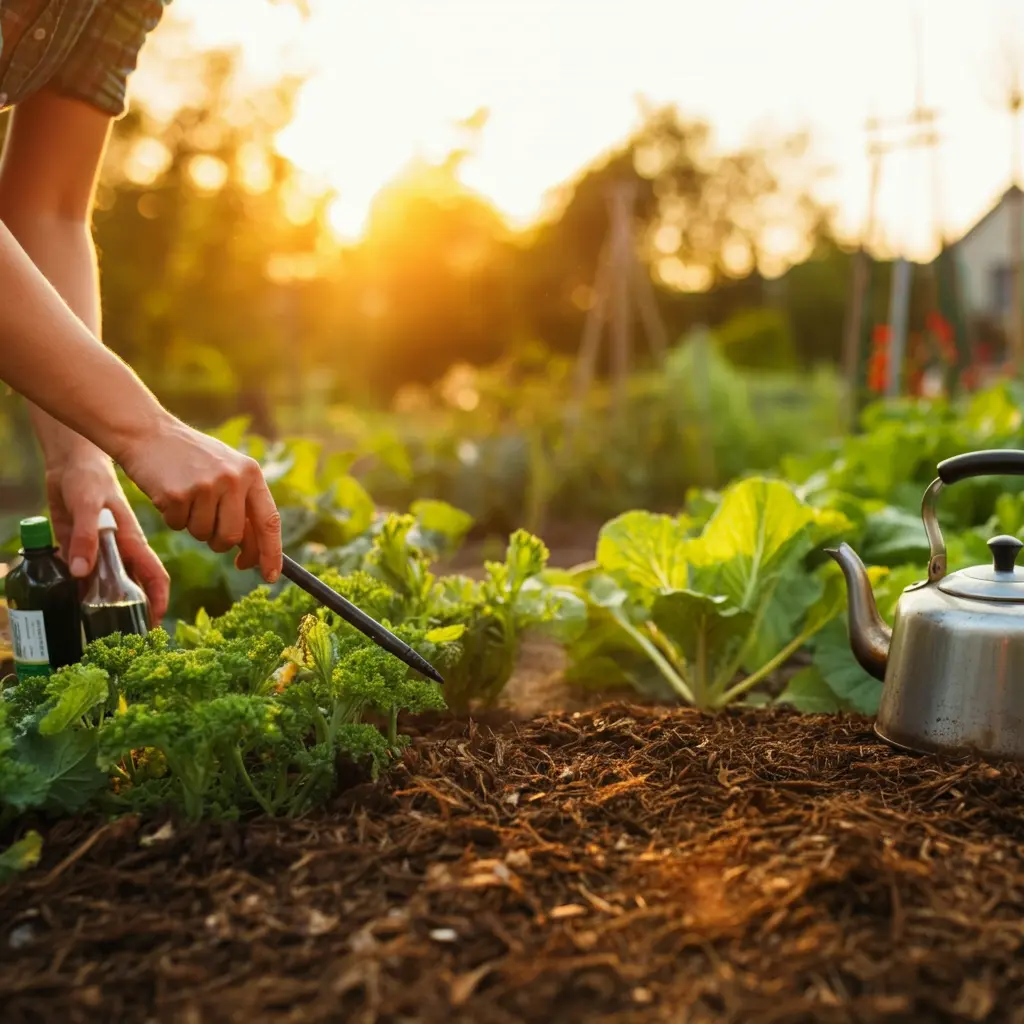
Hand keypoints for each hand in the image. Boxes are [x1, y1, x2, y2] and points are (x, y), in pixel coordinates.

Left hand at [45, 451, 170, 621]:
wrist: (69, 463)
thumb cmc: (89, 478)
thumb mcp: (88, 504)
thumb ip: (85, 536)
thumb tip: (79, 573)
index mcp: (132, 542)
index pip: (155, 576)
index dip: (160, 600)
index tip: (157, 625)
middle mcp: (120, 552)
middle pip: (133, 589)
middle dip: (133, 614)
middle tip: (123, 641)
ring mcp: (99, 554)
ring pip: (106, 587)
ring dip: (101, 608)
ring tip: (95, 632)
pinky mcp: (79, 551)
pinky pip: (80, 578)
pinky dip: (76, 593)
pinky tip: (67, 607)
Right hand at [117, 417, 281, 582]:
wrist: (148, 433)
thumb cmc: (191, 458)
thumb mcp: (227, 470)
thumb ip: (243, 504)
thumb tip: (256, 552)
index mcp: (250, 473)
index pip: (269, 521)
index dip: (271, 553)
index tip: (270, 576)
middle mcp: (232, 479)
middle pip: (232, 537)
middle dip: (221, 544)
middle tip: (211, 535)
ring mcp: (205, 486)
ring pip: (204, 535)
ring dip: (194, 526)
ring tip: (187, 499)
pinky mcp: (177, 494)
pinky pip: (178, 526)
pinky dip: (173, 518)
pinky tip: (169, 494)